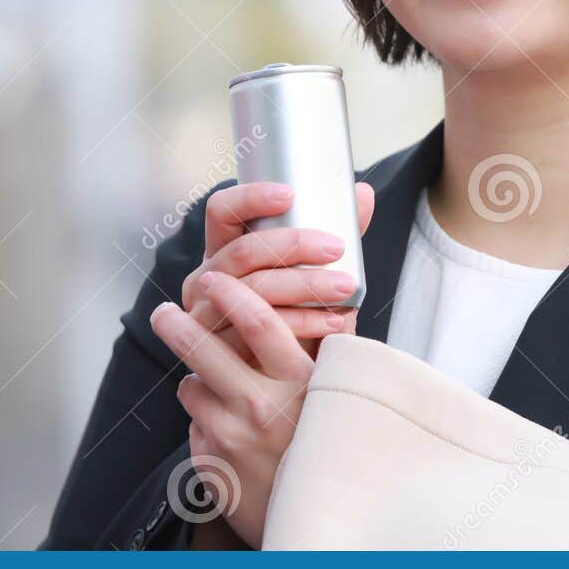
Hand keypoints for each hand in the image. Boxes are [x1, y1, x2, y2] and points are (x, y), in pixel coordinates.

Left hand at [150, 270, 343, 547]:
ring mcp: (231, 438)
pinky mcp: (210, 464)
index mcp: (301, 382)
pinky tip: (232, 429)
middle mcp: (262, 406)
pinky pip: (195, 426)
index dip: (231, 292)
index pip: (258, 320)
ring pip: (191, 386)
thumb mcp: (342, 393)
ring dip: (200, 381)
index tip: (214, 278)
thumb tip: (331, 300)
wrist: (321, 516)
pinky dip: (207, 420)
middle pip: (202, 347)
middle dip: (176, 322)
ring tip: (220, 388)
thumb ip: (330, 349)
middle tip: (165, 310)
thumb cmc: (337, 447)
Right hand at [181, 181, 375, 359]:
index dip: (250, 198)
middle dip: (293, 245)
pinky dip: (302, 321)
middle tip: (336, 247)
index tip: (289, 195)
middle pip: (242, 251)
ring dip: (304, 285)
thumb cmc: (292, 311)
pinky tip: (331, 320)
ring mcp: (206, 314)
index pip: (222, 211)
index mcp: (223, 250)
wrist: (281, 374)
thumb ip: (328, 236)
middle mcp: (207, 278)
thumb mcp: (305, 271)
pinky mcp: (218, 348)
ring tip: (345, 287)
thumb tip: (363, 194)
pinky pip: (259, 328)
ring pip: (252, 291)